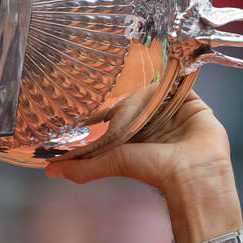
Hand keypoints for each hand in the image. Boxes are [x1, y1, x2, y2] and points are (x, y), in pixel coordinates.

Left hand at [44, 88, 232, 195]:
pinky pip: (180, 80)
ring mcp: (171, 110)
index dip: (105, 106)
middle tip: (127, 98)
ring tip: (149, 91)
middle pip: (134, 97)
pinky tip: (170, 70)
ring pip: (154, 87)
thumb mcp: (113, 163)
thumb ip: (83, 167)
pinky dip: (175, 74)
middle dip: (130, 96)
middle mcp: (150, 122)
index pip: (114, 112)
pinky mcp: (191, 101)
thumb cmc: (155, 170)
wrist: (193, 172)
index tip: (91, 93)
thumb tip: (49, 171)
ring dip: (150, 88)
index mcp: (132, 135)